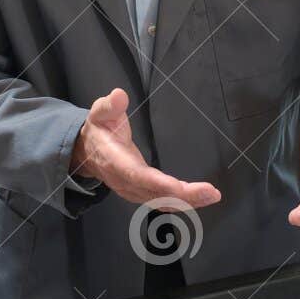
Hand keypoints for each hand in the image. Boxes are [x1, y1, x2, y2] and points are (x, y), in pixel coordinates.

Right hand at [71, 88, 220, 207]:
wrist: (88, 152)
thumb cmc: (100, 130)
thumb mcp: (100, 113)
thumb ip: (109, 105)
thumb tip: (118, 95)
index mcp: (115, 161)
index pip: (137, 175)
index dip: (158, 184)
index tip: (180, 188)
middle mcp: (125, 181)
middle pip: (155, 193)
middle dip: (183, 196)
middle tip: (211, 193)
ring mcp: (133, 190)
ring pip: (161, 201)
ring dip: (187, 202)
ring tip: (211, 196)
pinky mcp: (141, 193)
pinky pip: (162, 201)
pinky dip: (181, 203)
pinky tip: (200, 199)